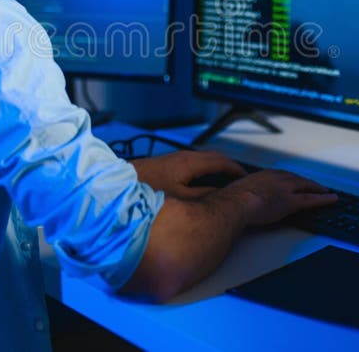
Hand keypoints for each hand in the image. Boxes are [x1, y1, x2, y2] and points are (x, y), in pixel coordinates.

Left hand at [131, 150, 246, 198]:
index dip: (237, 171)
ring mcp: (166, 164)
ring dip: (208, 178)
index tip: (246, 181)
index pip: (221, 161)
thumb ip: (206, 197)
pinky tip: (192, 198)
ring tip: (217, 195)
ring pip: (195, 168)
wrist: (112, 192)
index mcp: (188, 161)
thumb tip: (223, 197)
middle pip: (209, 162)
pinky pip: (183, 174)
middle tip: (236, 188)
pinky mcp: (156, 173)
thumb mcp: (183, 200)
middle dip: (225, 173)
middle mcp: (178, 158)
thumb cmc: (144, 193)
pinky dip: (194, 182)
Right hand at [222, 169, 336, 226]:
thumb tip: (240, 197)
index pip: (283, 175)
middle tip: (317, 186)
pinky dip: (323, 199)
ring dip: (318, 189)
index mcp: (264, 175)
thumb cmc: (231, 200)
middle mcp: (277, 178)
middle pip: (297, 179)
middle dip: (308, 182)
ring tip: (326, 193)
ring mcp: (285, 189)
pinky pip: (311, 199)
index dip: (292, 179)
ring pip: (307, 187)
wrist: (234, 204)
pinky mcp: (290, 202)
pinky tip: (331, 199)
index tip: (297, 182)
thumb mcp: (237, 191)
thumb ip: (244, 192)